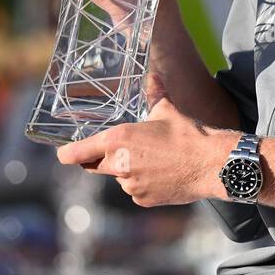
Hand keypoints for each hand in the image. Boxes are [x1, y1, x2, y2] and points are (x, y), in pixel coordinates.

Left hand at [55, 73, 225, 206]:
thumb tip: (153, 76)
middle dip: (100, 159)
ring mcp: (130, 185)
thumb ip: (154, 93)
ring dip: (127, 170)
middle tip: (117, 150)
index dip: (66, 154)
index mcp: (118, 140)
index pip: (77, 153)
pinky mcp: (142, 199)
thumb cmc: (189, 134)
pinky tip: (162, 173)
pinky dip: (143, 183)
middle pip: (94, 166)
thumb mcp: (167, 111)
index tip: (63, 154)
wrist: (211, 164)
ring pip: (119, 178)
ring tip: (153, 159)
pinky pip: (135, 190)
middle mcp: (118, 165)